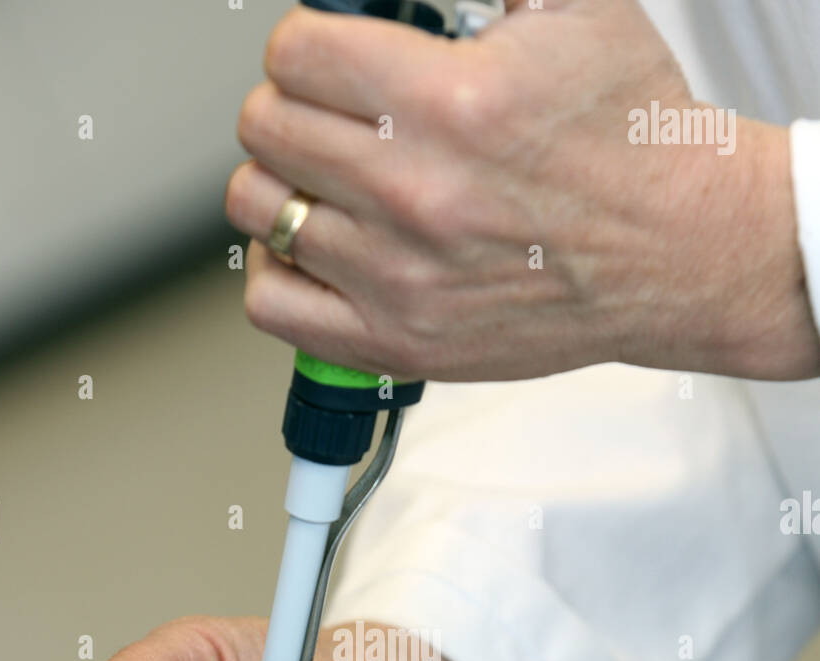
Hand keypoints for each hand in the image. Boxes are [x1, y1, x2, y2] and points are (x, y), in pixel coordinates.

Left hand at [226, 0, 819, 381]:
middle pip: (265, 127)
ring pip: (261, 210)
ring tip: (329, 182)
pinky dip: (281, 272)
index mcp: (447, 101)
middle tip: (332, 116)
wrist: (682, 254)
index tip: (329, 60)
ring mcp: (398, 278)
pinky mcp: (399, 343)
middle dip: (293, 106)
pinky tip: (317, 251)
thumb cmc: (635, 145)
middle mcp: (413, 193)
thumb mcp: (575, 6)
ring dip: (286, 185)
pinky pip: (274, 306)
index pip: (294, 53)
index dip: (307, 45)